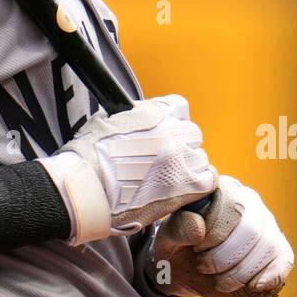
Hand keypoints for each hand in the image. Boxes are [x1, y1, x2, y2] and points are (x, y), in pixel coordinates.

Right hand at [38, 94, 216, 245]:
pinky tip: (182, 189)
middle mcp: (174, 132)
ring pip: (199, 157)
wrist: (89, 188)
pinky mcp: (187, 187)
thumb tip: (137, 120)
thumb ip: (132, 117)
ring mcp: (183, 159)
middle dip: (179, 144)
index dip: (171, 120)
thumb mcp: (107, 120)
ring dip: (186, 165)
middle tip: (162, 159)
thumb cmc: (90, 156)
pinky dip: (198, 183)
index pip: (179, 107)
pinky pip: (207, 179)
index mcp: (155, 112)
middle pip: (191, 134)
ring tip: (166, 179)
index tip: (163, 131)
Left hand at [146, 175, 293, 296]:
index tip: (197, 250)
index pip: (231, 206)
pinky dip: (270, 276)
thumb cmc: (176, 247)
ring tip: (220, 280)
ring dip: (242, 272)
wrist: (186, 268)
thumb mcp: (167, 239)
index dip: (215, 234)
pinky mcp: (276, 246)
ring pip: (268, 246)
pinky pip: (284, 259)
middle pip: (252, 230)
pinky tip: (253, 286)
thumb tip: (199, 226)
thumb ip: (177, 229)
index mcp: (221, 189)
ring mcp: (266, 223)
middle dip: (225, 258)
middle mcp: (248, 200)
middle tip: (203, 267)